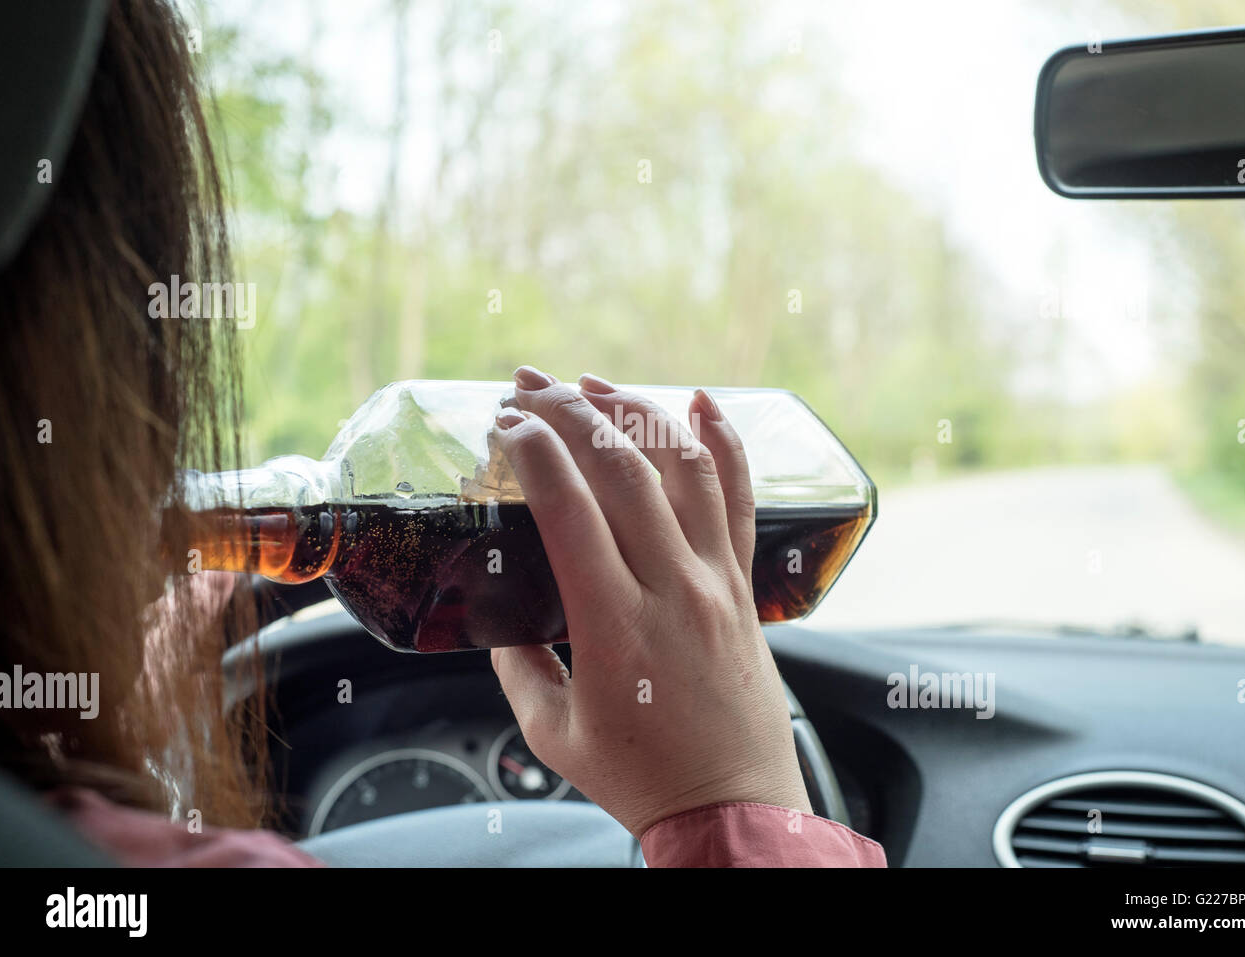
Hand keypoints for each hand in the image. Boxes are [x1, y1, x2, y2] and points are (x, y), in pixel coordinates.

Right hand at [489, 366, 810, 837]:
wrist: (734, 807)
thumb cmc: (642, 778)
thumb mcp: (553, 733)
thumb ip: (519, 668)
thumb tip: (501, 621)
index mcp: (616, 627)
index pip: (571, 509)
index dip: (535, 452)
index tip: (504, 423)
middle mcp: (673, 590)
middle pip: (623, 472)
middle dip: (570, 413)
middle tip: (530, 384)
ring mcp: (717, 582)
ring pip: (685, 470)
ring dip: (636, 413)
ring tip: (593, 383)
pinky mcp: (744, 587)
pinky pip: (742, 500)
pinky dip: (726, 443)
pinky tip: (703, 401)